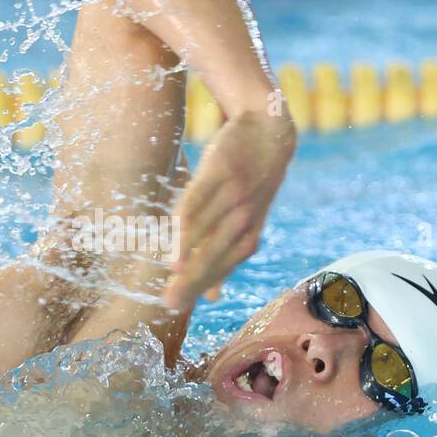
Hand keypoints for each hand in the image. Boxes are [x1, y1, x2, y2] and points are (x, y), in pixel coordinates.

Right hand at [163, 109, 295, 308]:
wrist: (267, 131)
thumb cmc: (250, 182)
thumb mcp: (247, 218)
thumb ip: (227, 257)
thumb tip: (211, 298)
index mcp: (250, 233)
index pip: (222, 266)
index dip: (199, 286)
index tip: (175, 306)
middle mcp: (244, 216)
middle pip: (215, 254)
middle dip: (192, 281)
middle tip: (169, 302)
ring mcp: (233, 193)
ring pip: (206, 230)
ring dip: (189, 253)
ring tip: (171, 276)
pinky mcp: (220, 170)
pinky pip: (198, 200)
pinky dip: (185, 222)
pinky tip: (173, 237)